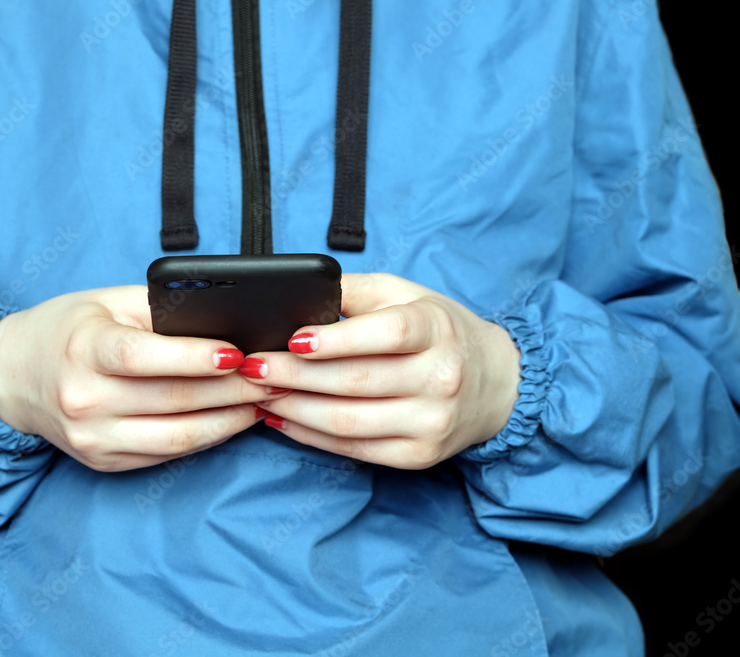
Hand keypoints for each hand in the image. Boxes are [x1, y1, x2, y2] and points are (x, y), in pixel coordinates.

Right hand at [0, 286, 285, 470]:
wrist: (15, 376)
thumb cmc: (70, 330)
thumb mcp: (107, 303)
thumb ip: (161, 311)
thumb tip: (226, 321)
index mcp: (84, 350)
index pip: (143, 357)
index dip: (194, 358)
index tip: (237, 354)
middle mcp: (85, 400)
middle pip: (173, 400)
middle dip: (233, 389)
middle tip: (273, 376)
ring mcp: (94, 438)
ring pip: (178, 437)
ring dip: (230, 420)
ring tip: (264, 401)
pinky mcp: (105, 462)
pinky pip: (167, 454)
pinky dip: (207, 438)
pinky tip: (232, 420)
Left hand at [238, 273, 520, 468]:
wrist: (494, 382)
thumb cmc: (438, 331)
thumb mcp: (405, 295)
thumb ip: (353, 292)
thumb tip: (295, 297)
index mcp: (436, 328)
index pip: (387, 335)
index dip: (338, 340)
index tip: (293, 340)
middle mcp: (440, 378)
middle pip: (356, 381)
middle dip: (293, 376)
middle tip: (251, 367)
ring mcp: (431, 422)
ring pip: (348, 420)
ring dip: (294, 408)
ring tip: (259, 394)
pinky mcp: (419, 455)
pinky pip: (354, 448)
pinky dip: (311, 436)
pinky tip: (282, 420)